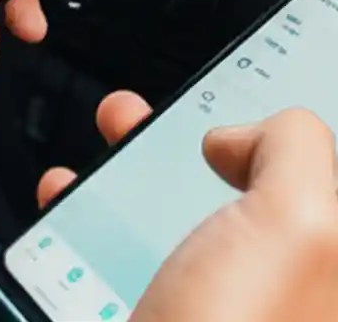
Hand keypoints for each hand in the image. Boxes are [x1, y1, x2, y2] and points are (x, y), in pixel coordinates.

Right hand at [39, 92, 337, 321]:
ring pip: (199, 221)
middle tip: (187, 106)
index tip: (265, 86)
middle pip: (271, 201)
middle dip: (224, 136)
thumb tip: (248, 136)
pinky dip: (100, 219)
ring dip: (151, 164)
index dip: (300, 134)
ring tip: (115, 129)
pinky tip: (73, 199)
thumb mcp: (300, 224)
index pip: (331, 188)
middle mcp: (296, 296)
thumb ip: (296, 150)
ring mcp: (231, 318)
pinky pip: (141, 261)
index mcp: (334, 271)